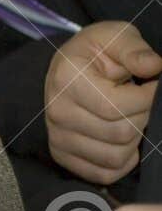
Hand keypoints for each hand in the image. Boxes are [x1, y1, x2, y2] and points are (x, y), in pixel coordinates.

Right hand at [44, 22, 160, 184]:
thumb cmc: (94, 53)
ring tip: (132, 117)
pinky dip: (123, 161)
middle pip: (119, 133)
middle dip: (143, 118)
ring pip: (115, 157)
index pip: (115, 106)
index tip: (153, 85)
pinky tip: (124, 139)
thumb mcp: (114, 37)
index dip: (147, 99)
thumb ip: (134, 49)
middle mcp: (57, 111)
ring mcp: (58, 137)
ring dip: (135, 140)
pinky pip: (104, 173)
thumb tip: (155, 66)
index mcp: (67, 79)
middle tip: (142, 101)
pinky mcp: (63, 156)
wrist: (66, 71)